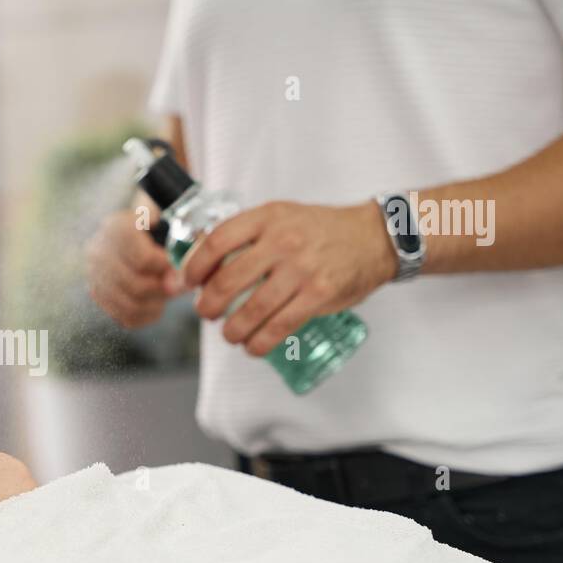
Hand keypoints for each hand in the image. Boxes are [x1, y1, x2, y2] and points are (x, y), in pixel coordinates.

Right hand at [86, 209, 182, 328]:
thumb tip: (180, 268)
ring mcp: (95, 277)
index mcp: (117, 228)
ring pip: (130, 305)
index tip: (180, 266)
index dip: (166, 269)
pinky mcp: (99, 296)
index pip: (143, 260)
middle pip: (136, 286)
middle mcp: (99, 252)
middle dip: (164, 290)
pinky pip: (126, 317)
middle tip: (180, 286)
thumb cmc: (155, 226)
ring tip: (169, 294)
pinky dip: (147, 315)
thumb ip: (180, 239)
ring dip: (156, 304)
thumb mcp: (165, 219)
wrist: (132, 232)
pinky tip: (157, 303)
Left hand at [179, 200, 396, 355]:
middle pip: (227, 280)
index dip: (195, 266)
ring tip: (229, 335)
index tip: (188, 282)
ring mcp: (301, 269)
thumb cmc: (321, 230)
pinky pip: (279, 326)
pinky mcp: (318, 294)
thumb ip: (248, 235)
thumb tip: (205, 266)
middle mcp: (282, 241)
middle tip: (206, 313)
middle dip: (209, 304)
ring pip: (252, 309)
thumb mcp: (282, 217)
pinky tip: (253, 346)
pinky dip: (260, 342)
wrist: (374, 237)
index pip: (216, 242)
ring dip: (232, 330)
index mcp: (267, 218)